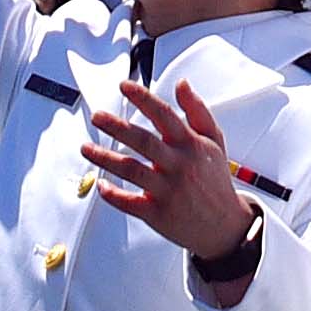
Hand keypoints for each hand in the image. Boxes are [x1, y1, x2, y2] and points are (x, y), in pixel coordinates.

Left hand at [81, 76, 255, 258]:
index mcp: (191, 145)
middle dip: (117, 127)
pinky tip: (100, 185)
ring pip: (131, 170)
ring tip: (86, 148)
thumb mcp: (214, 140)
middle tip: (98, 117)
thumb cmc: (214, 180)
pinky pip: (129, 203)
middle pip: (143, 142)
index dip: (143, 99)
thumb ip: (197, 110)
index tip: (125, 87)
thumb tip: (181, 84)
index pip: (165, 115)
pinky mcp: (157, 214)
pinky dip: (113, 194)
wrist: (224, 225)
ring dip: (105, 159)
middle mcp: (178, 166)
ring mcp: (167, 191)